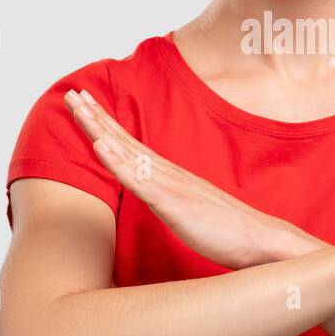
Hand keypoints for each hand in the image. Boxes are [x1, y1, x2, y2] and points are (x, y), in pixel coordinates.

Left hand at [64, 88, 305, 268]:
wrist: (261, 242)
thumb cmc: (230, 233)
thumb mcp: (194, 213)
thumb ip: (176, 202)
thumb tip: (162, 201)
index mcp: (172, 176)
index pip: (133, 145)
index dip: (108, 125)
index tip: (88, 107)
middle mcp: (169, 173)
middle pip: (125, 139)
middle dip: (96, 116)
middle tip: (72, 93)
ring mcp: (171, 186)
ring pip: (126, 152)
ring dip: (99, 128)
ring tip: (78, 107)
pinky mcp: (173, 204)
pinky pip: (139, 180)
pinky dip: (117, 161)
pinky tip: (99, 145)